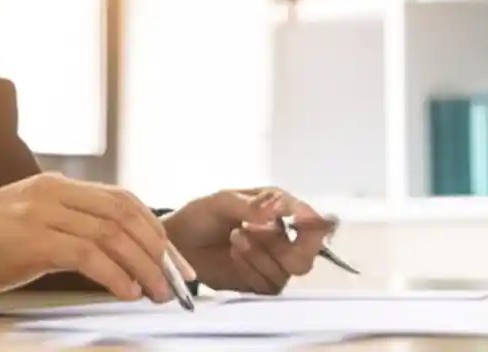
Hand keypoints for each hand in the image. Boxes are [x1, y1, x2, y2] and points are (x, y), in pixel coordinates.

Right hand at [0, 172, 195, 302]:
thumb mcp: (27, 225)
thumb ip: (66, 231)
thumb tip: (109, 256)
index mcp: (59, 187)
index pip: (124, 202)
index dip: (155, 231)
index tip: (174, 261)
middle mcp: (56, 193)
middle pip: (127, 216)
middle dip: (160, 251)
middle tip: (178, 281)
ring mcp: (43, 213)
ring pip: (113, 235)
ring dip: (144, 267)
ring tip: (159, 293)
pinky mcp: (31, 239)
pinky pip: (87, 255)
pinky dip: (115, 275)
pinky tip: (128, 292)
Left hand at [163, 188, 330, 294]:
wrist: (175, 245)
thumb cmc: (200, 216)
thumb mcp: (222, 202)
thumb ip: (252, 205)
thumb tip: (279, 206)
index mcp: (280, 210)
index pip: (311, 221)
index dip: (312, 223)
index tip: (297, 221)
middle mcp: (282, 237)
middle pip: (307, 253)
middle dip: (286, 246)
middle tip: (257, 231)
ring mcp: (271, 263)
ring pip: (287, 270)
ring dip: (261, 254)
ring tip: (235, 237)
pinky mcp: (258, 284)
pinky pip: (268, 286)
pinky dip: (251, 270)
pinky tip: (234, 255)